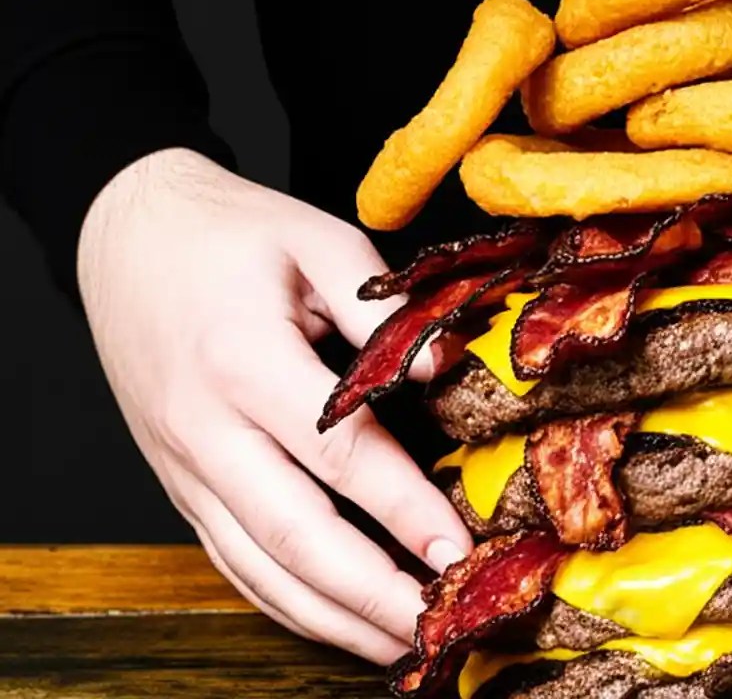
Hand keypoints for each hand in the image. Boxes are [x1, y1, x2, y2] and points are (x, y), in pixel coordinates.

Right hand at [77, 148, 471, 663]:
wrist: (125, 233)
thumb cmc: (228, 233)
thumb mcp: (314, 238)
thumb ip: (382, 309)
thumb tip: (443, 370)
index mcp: (244, 361)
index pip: (337, 454)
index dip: (402, 509)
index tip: (458, 551)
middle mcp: (207, 428)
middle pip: (295, 536)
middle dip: (372, 595)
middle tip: (439, 628)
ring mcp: (186, 465)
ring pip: (258, 567)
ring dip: (332, 619)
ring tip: (400, 646)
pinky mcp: (179, 483)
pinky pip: (230, 561)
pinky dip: (284, 603)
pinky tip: (334, 623)